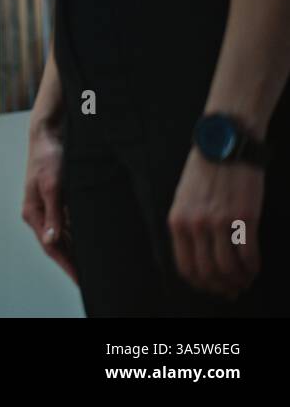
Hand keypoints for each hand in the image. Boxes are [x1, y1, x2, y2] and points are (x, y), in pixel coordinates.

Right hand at [21, 119, 77, 283]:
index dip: (67, 265)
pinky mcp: (56, 200)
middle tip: (90, 278)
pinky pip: (67, 225)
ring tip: (92, 265)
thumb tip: (52, 241)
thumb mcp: (53, 186)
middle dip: (72, 263)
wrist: (48, 134)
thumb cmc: (47, 157)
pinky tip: (88, 241)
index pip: (51, 247)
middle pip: (56, 245)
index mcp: (33, 213)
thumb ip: (54, 215)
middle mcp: (38, 213)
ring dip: (76, 250)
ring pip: (63, 237)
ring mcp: (47, 207)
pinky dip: (77, 236)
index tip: (81, 280)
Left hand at [168, 148, 263, 298]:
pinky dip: (253, 267)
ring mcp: (219, 221)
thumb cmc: (205, 170)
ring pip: (229, 268)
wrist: (224, 143)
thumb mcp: (183, 198)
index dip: (201, 284)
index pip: (186, 267)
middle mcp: (195, 225)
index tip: (212, 288)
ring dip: (240, 279)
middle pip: (208, 272)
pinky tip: (255, 267)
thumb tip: (197, 255)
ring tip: (246, 279)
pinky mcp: (244, 216)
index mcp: (177, 221)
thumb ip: (187, 225)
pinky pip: (248, 253)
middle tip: (233, 289)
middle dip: (222, 286)